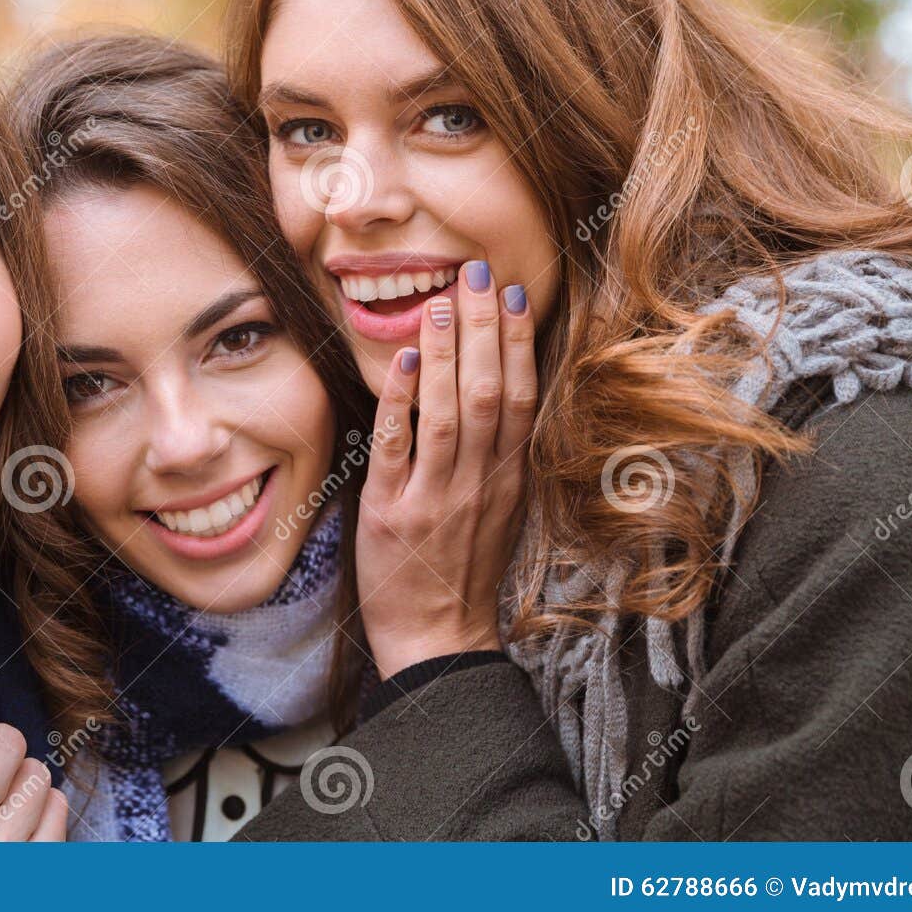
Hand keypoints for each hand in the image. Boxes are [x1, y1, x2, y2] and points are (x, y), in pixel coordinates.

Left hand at [354, 263, 536, 678]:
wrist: (437, 639)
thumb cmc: (464, 569)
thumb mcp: (498, 507)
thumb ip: (497, 450)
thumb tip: (495, 382)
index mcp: (509, 478)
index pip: (520, 395)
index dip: (517, 341)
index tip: (511, 292)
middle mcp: (479, 483)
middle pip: (489, 393)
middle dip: (483, 328)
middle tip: (475, 272)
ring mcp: (436, 498)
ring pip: (449, 414)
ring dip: (444, 354)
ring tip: (439, 302)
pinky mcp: (391, 513)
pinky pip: (398, 450)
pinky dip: (400, 404)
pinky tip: (402, 363)